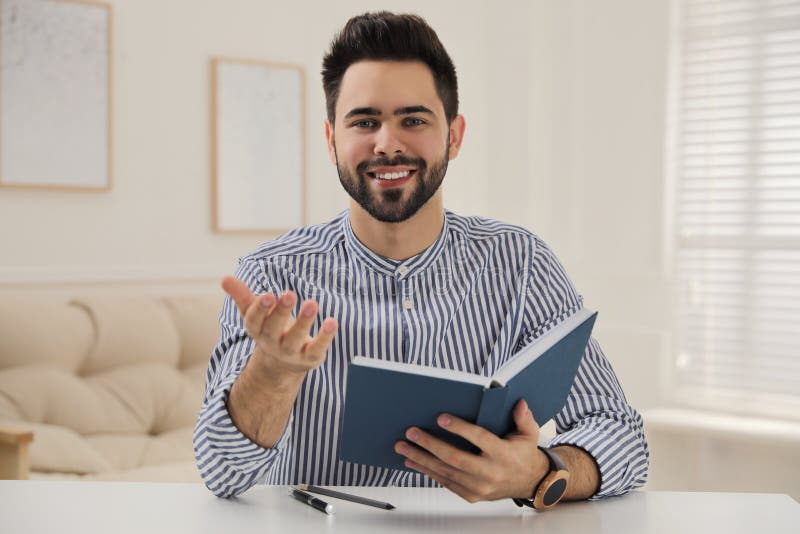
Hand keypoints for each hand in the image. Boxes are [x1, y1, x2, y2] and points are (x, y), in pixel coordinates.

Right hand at [221, 276, 337, 381]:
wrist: (282, 364)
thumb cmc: (269, 329)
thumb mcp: (255, 313)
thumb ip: (242, 296)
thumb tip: (224, 278)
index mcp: (257, 330)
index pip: (254, 321)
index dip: (260, 309)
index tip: (268, 295)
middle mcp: (272, 343)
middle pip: (274, 328)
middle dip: (281, 312)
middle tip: (289, 294)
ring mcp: (291, 352)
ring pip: (296, 338)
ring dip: (304, 321)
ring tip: (312, 303)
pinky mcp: (310, 357)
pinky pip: (317, 348)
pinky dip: (325, 336)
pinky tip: (332, 322)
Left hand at [394, 399, 548, 502]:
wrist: (528, 482)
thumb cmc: (523, 454)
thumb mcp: (529, 433)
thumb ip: (523, 417)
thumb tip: (519, 402)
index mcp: (503, 454)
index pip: (479, 439)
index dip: (459, 428)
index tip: (441, 418)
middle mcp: (490, 472)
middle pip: (454, 458)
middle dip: (429, 444)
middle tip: (411, 432)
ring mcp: (479, 487)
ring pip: (445, 471)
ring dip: (421, 458)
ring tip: (403, 447)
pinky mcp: (470, 495)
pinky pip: (445, 482)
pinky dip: (427, 471)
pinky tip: (413, 461)